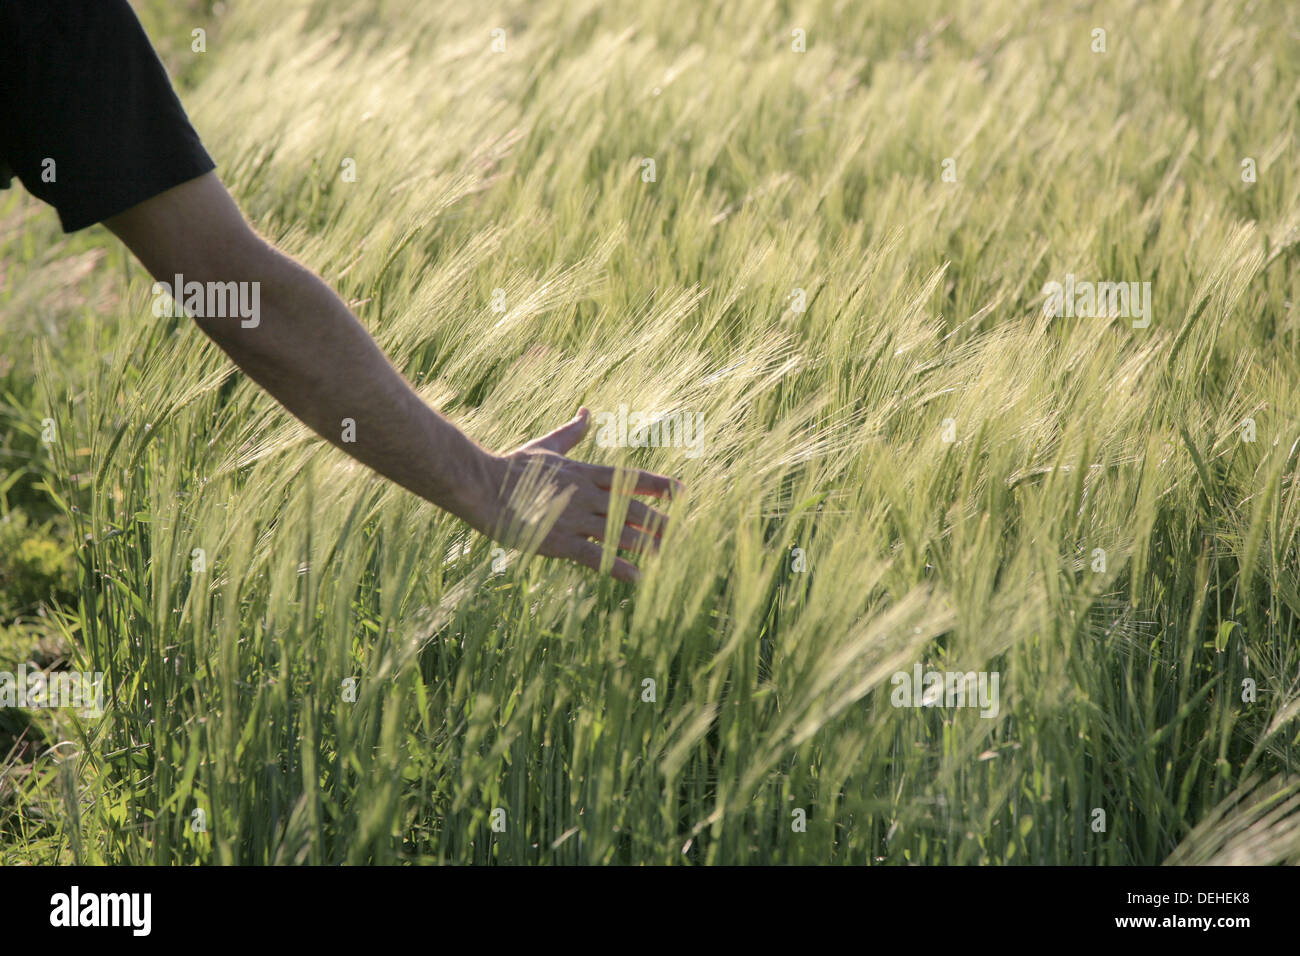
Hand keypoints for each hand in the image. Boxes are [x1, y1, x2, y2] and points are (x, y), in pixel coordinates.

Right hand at [468, 408, 679, 582]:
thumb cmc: (512, 467)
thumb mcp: (546, 446)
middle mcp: (585, 494)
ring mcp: (574, 519)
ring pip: (619, 533)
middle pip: (631, 508)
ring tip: (665, 555)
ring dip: (645, 545)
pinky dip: (619, 567)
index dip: (659, 485)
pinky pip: (596, 556)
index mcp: (584, 472)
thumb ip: (571, 433)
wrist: (482, 487)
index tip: (684, 491)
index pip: (630, 478)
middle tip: (678, 532)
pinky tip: (638, 577)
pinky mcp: (560, 542)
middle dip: (658, 521)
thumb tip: (586, 410)